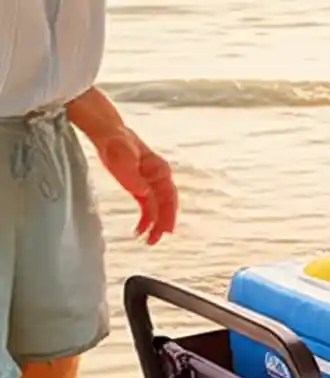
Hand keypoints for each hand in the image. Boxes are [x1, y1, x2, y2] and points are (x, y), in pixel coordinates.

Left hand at [91, 130, 176, 244]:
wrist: (108, 133)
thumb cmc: (116, 141)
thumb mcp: (122, 155)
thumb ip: (133, 175)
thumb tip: (144, 193)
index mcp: (160, 170)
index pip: (169, 196)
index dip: (168, 213)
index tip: (165, 228)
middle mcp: (159, 179)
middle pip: (167, 205)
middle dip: (164, 224)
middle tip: (157, 238)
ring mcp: (151, 185)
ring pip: (159, 209)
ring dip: (155, 226)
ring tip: (149, 241)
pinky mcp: (141, 189)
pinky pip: (148, 208)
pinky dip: (145, 221)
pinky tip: (138, 230)